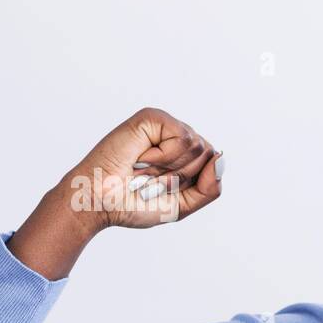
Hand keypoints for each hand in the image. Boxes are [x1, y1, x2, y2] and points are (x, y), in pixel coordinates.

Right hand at [65, 106, 223, 229]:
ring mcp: (165, 127)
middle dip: (182, 176)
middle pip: (208, 155)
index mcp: (186, 157)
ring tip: (145, 168)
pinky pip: (182, 136)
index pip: (214, 165)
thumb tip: (220, 157)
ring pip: (198, 146)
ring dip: (171, 168)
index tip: (163, 189)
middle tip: (151, 179)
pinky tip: (142, 157)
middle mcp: (177, 138)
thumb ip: (210, 188)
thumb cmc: (134, 203)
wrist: (101, 202)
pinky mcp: (152, 118)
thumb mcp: (184, 205)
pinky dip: (164, 156)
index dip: (192, 184)